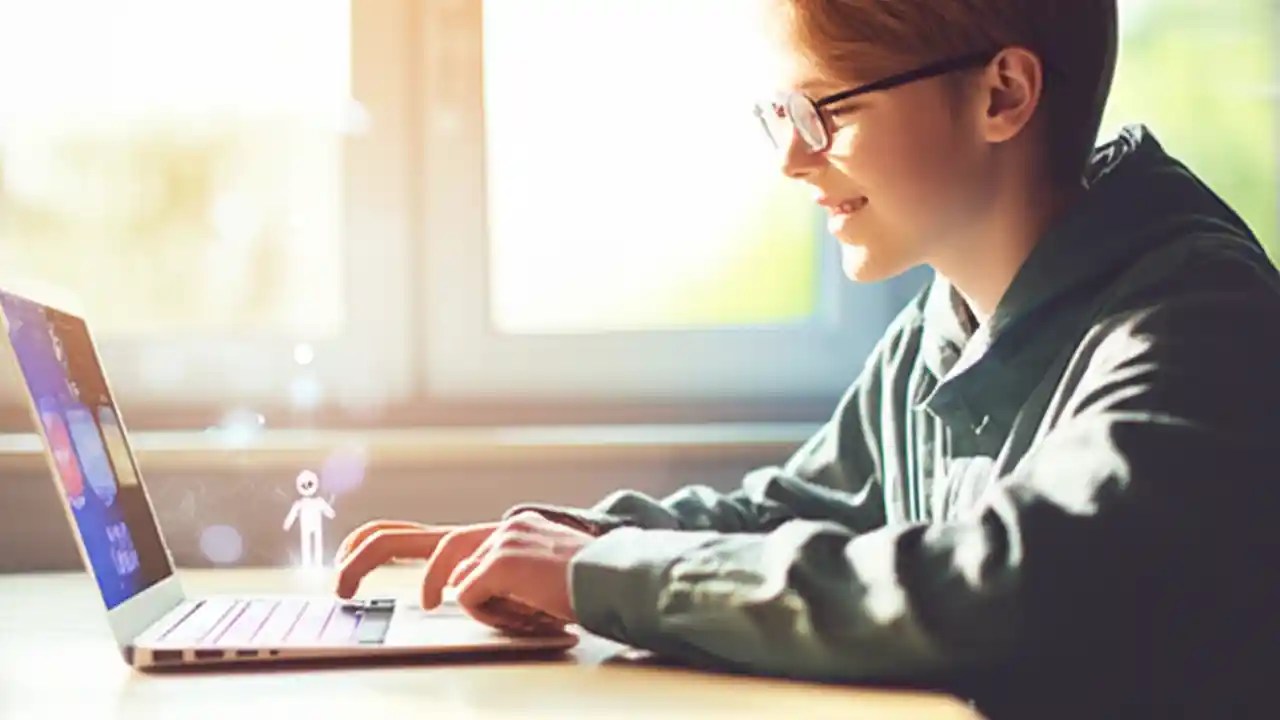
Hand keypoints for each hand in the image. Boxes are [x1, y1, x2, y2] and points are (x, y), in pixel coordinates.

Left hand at [333, 513, 594, 634]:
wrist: (618, 575)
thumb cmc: (580, 587)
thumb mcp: (527, 584)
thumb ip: (492, 583)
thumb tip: (463, 597)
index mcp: (491, 535)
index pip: (422, 533)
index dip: (378, 543)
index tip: (348, 558)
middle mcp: (487, 530)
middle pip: (403, 538)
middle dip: (362, 559)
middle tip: (338, 585)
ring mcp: (494, 540)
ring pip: (449, 579)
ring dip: (462, 601)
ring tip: (507, 609)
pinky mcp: (501, 559)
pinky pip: (473, 598)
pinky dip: (497, 614)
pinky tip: (531, 608)